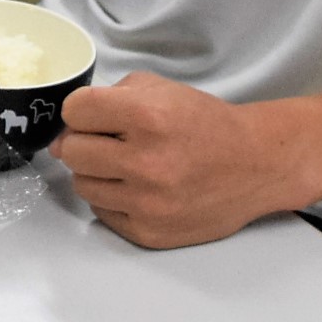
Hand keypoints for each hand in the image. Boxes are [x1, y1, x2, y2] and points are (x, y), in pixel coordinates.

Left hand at [51, 72, 310, 247]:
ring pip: (82, 184)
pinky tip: (137, 188)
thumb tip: (66, 132)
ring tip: (126, 165)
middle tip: (111, 142)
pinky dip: (113, 198)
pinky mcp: (150, 232)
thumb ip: (111, 98)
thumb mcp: (162, 89)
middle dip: (87, 142)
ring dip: (97, 172)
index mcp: (147, 116)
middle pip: (73, 151)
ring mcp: (147, 202)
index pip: (75, 111)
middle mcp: (145, 162)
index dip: (82, 111)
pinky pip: (102, 212)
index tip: (95, 116)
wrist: (255, 165)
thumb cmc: (205, 124)